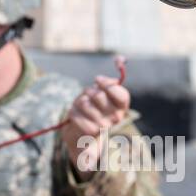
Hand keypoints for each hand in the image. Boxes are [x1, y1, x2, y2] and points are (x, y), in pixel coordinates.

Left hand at [62, 58, 129, 179]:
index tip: (97, 79)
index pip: (120, 93)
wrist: (83, 136)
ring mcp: (103, 126)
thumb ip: (110, 80)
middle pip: (98, 95)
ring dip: (79, 101)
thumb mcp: (102, 93)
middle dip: (89, 92)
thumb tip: (120, 59)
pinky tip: (77, 116)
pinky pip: (75, 111)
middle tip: (88, 97)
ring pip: (85, 102)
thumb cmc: (93, 110)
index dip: (106, 83)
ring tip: (81, 107)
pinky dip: (72, 111)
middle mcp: (116, 118)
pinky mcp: (89, 131)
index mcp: (122, 107)